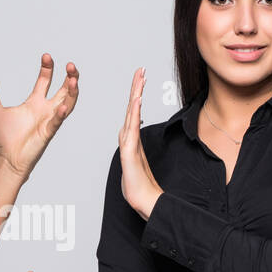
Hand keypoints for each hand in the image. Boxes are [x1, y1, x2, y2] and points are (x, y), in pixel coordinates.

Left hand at [0, 54, 78, 178]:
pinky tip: (63, 106)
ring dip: (72, 92)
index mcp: (34, 102)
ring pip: (68, 103)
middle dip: (70, 77)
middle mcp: (45, 109)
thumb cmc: (4, 138)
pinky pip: (57, 122)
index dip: (47, 68)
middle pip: (64, 90)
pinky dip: (61, 114)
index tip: (46, 56)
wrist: (6, 158)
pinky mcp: (47, 133)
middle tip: (71, 65)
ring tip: (73, 79)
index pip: (45, 81)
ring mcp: (48, 120)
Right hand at [118, 67, 163, 220]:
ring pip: (131, 115)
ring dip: (135, 96)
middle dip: (136, 88)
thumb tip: (134, 127)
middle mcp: (129, 139)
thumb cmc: (140, 184)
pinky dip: (133, 114)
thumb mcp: (139, 160)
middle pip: (132, 108)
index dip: (137, 93)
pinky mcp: (130, 153)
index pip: (134, 111)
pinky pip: (132, 128)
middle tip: (140, 70)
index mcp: (132, 139)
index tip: (141, 78)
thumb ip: (136, 144)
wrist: (143, 201)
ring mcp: (128, 145)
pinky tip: (136, 102)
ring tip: (139, 80)